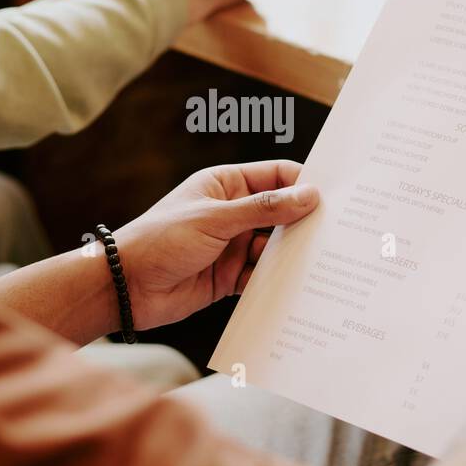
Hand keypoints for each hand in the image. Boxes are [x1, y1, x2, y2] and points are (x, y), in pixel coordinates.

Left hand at [114, 160, 318, 330]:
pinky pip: (261, 278)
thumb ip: (263, 209)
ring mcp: (231, 246)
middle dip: (305, 223)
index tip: (336, 196)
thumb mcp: (215, 218)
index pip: (275, 176)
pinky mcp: (228, 278)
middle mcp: (232, 213)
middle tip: (340, 233)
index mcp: (226, 185)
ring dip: (293, 256)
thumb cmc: (161, 239)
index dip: (304, 184)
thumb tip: (309, 196)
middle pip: (280, 214)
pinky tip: (299, 288)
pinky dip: (276, 282)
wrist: (125, 286)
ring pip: (274, 248)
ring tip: (325, 263)